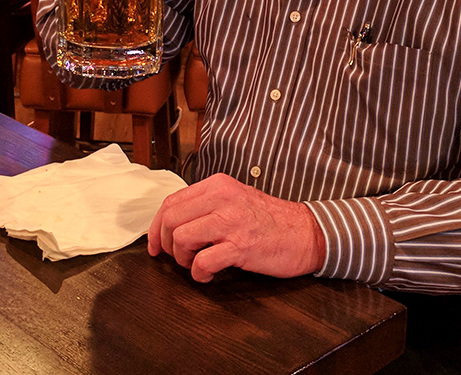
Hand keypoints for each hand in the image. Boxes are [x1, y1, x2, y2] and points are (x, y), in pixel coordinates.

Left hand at [147, 173, 325, 282]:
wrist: (306, 232)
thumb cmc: (270, 220)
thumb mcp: (235, 199)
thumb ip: (207, 205)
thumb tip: (172, 223)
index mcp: (218, 185)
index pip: (171, 201)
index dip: (155, 227)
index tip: (155, 244)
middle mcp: (222, 198)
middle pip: (170, 219)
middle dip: (165, 244)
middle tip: (174, 258)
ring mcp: (232, 221)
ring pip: (181, 238)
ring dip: (182, 260)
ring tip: (195, 265)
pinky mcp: (241, 246)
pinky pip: (202, 262)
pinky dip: (199, 274)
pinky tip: (208, 276)